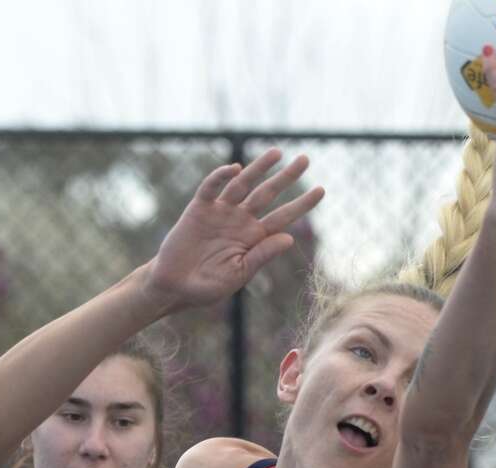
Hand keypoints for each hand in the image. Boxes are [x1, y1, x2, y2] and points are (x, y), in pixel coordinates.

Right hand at [142, 149, 324, 312]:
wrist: (173, 287)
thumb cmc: (206, 287)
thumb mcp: (238, 274)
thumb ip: (262, 255)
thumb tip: (289, 238)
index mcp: (254, 238)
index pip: (283, 217)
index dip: (302, 204)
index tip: (321, 190)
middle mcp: (240, 221)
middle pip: (267, 194)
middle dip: (286, 177)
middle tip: (305, 159)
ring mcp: (220, 213)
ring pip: (243, 185)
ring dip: (259, 168)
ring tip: (277, 152)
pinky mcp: (199, 209)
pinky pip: (212, 188)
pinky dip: (221, 177)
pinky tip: (235, 169)